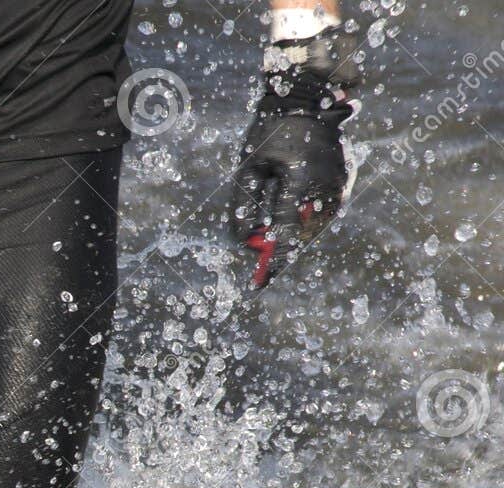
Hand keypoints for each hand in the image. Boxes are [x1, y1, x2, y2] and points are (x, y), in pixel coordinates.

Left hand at [229, 28, 360, 288]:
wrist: (307, 100)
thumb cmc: (271, 132)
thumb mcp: (249, 167)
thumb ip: (244, 204)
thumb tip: (245, 241)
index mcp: (301, 181)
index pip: (285, 232)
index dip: (271, 260)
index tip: (259, 284)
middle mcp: (327, 188)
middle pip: (300, 236)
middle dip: (279, 251)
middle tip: (261, 269)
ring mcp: (340, 187)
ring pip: (312, 229)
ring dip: (291, 238)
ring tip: (273, 239)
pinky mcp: (345, 185)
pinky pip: (322, 215)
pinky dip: (303, 224)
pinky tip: (289, 220)